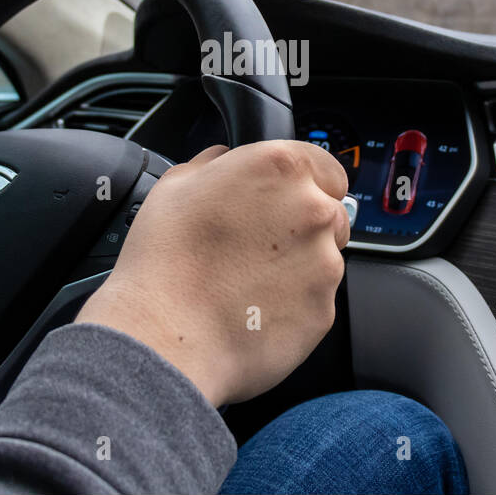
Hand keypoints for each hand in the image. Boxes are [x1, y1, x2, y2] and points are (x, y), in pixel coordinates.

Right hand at [75, 140, 349, 406]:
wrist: (167, 335)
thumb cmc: (165, 260)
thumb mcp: (176, 185)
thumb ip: (215, 163)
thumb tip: (223, 159)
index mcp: (281, 168)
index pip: (327, 168)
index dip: (306, 185)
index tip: (285, 201)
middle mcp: (313, 211)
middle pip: (330, 214)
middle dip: (302, 227)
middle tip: (257, 245)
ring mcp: (325, 263)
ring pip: (324, 259)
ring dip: (298, 266)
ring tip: (247, 281)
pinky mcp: (324, 310)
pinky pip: (316, 301)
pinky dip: (294, 304)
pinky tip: (254, 308)